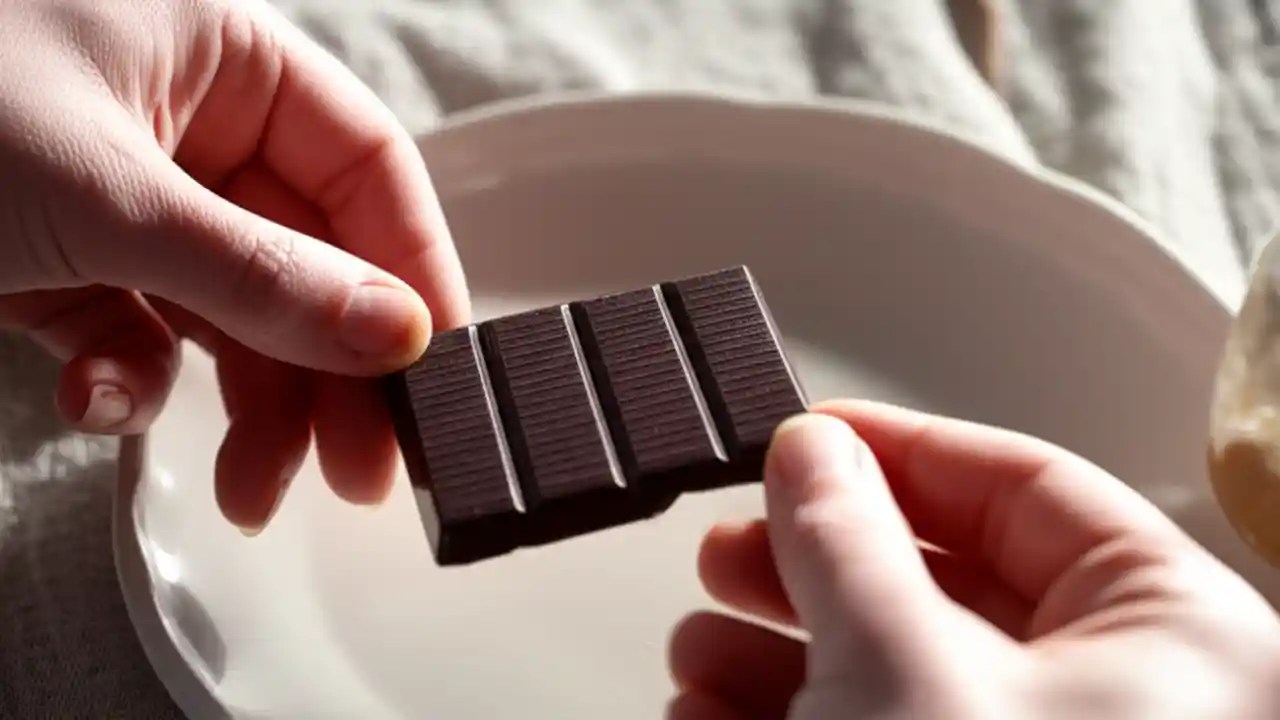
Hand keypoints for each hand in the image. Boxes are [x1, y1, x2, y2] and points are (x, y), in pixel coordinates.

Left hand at [0, 0, 468, 531]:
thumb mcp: (108, 197)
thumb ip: (264, 275)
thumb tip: (392, 334)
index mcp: (219, 56)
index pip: (364, 163)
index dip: (410, 266)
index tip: (432, 368)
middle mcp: (187, 123)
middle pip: (310, 254)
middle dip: (331, 366)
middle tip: (360, 468)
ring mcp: (128, 197)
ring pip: (236, 310)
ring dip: (246, 402)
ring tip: (254, 488)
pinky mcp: (68, 262)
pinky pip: (144, 332)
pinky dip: (132, 384)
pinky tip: (99, 405)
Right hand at [671, 401, 1279, 718]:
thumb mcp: (900, 664)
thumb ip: (847, 539)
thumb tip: (810, 451)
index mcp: (1177, 639)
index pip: (1029, 488)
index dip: (899, 449)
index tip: (803, 435)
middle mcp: (1131, 701)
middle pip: (949, 582)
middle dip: (814, 564)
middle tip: (733, 543)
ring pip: (905, 667)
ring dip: (783, 652)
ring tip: (699, 643)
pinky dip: (795, 719)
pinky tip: (714, 713)